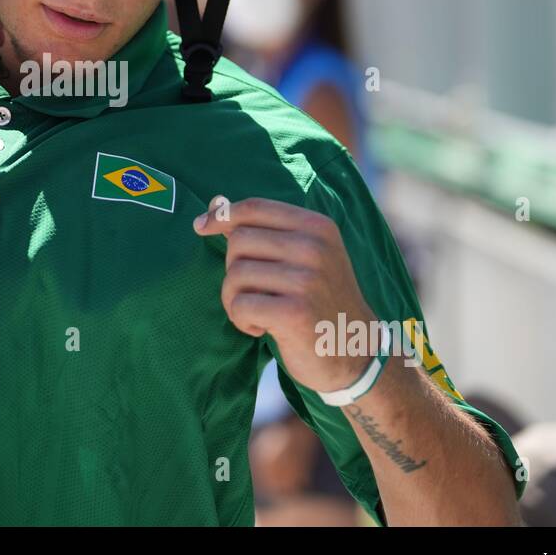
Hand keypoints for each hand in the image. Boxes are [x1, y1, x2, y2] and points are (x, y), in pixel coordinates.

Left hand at [193, 195, 377, 393]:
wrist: (355, 351)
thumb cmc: (318, 300)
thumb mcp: (303, 256)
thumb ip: (262, 230)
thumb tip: (216, 203)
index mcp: (317, 227)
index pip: (255, 207)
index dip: (221, 215)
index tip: (200, 226)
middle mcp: (315, 247)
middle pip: (239, 240)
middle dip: (233, 268)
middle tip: (252, 292)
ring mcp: (308, 279)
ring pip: (235, 274)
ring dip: (234, 299)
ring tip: (257, 313)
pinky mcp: (296, 312)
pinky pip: (240, 304)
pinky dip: (241, 319)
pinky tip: (261, 328)